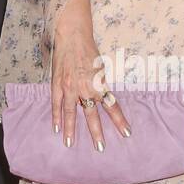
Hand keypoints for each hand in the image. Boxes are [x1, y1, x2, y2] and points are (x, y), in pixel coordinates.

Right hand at [52, 23, 130, 150]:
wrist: (73, 35)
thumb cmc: (90, 50)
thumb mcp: (102, 68)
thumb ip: (102, 86)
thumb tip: (105, 99)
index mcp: (99, 83)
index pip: (112, 106)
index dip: (119, 120)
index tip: (127, 133)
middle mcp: (85, 88)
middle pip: (92, 114)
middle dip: (97, 132)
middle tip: (101, 147)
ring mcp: (70, 87)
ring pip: (71, 113)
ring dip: (72, 129)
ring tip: (70, 144)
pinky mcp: (57, 84)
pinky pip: (56, 104)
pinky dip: (56, 117)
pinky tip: (57, 128)